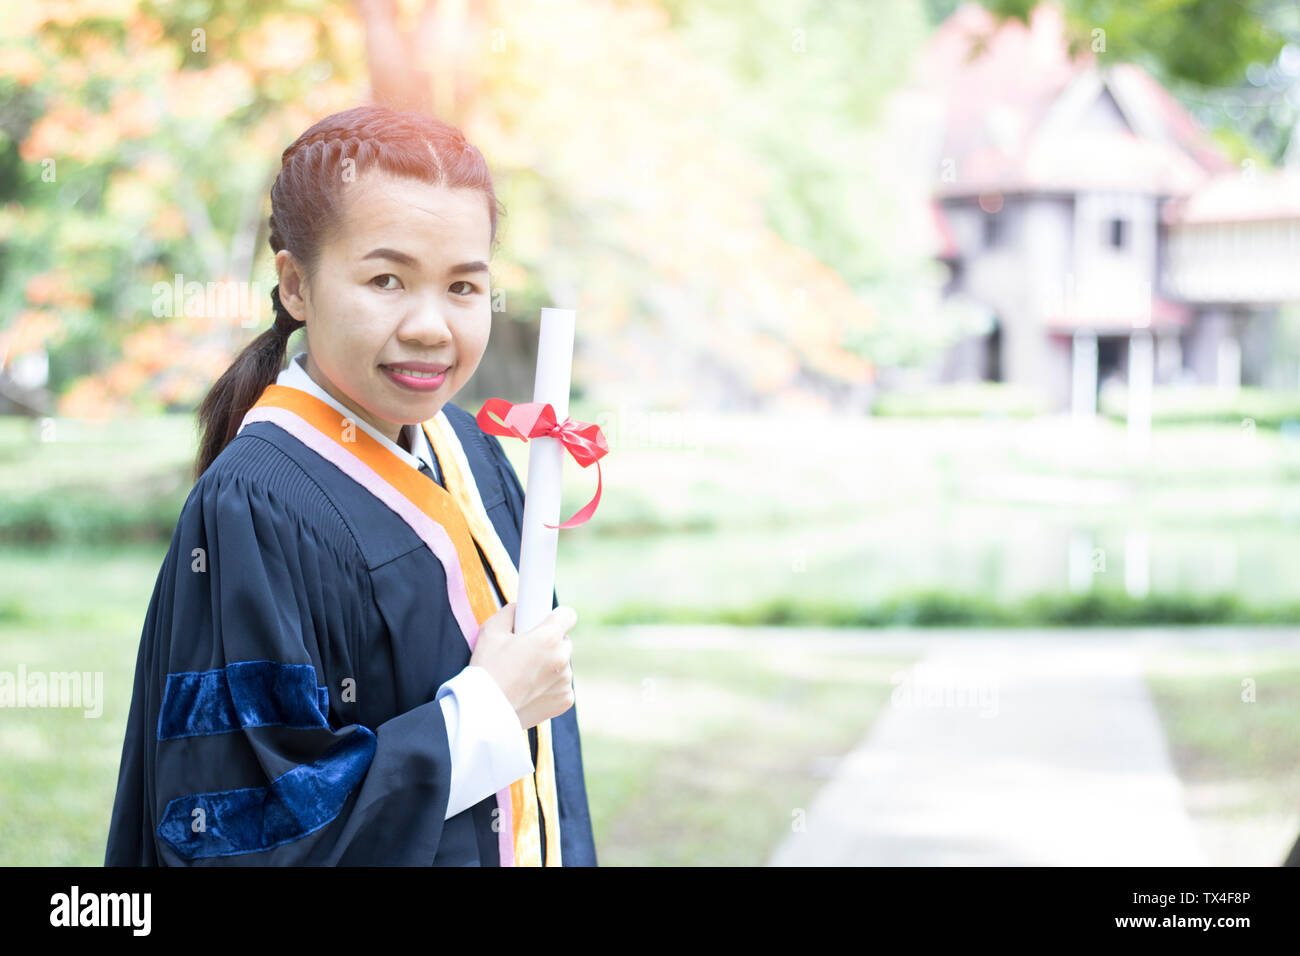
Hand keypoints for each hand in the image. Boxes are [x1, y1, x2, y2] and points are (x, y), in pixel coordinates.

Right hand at [468, 602, 576, 729]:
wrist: (483, 711)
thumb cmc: (486, 669)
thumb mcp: (490, 631)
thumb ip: (510, 612)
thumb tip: (520, 608)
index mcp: (548, 637)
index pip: (568, 615)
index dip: (555, 617)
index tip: (545, 622)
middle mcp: (562, 658)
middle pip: (564, 641)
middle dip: (549, 643)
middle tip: (526, 652)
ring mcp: (565, 681)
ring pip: (563, 664)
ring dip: (550, 666)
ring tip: (523, 675)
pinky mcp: (565, 700)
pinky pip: (561, 685)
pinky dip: (550, 686)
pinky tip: (529, 690)